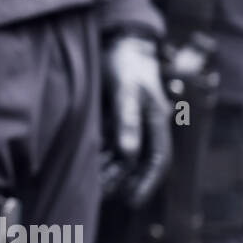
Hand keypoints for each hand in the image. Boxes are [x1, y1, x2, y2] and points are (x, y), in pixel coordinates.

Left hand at [100, 35, 171, 207]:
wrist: (116, 41)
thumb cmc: (124, 62)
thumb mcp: (126, 89)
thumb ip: (127, 119)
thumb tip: (130, 154)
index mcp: (156, 119)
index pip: (158, 159)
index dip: (147, 182)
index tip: (131, 202)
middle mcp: (145, 125)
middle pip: (137, 162)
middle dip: (122, 180)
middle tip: (102, 195)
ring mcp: (129, 122)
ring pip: (121, 155)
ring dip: (108, 170)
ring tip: (92, 185)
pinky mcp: (114, 117)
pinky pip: (109, 143)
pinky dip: (99, 155)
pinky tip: (85, 164)